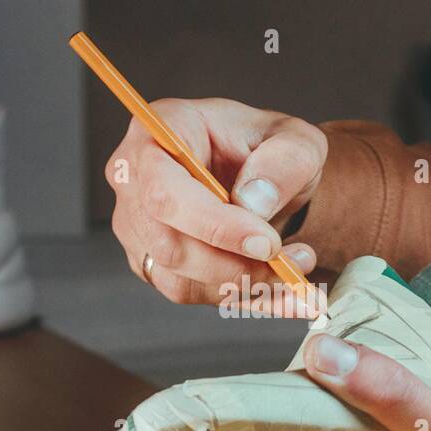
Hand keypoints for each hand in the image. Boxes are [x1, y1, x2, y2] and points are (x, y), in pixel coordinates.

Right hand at [106, 97, 326, 305]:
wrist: (266, 175)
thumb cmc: (269, 147)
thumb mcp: (296, 141)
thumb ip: (284, 163)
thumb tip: (255, 203)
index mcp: (160, 132)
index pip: (164, 191)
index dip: (213, 225)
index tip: (267, 244)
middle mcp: (134, 180)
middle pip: (168, 246)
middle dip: (236, 265)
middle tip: (294, 262)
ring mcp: (137, 226)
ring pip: (179, 279)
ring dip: (244, 285)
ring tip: (296, 268)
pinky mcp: (153, 262)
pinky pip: (191, 293)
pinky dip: (242, 298)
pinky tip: (280, 291)